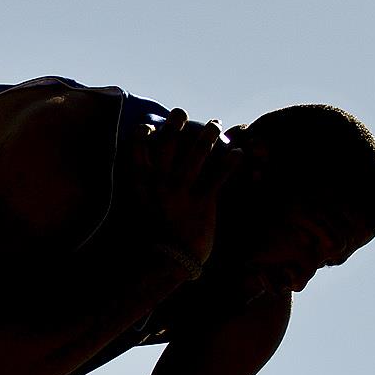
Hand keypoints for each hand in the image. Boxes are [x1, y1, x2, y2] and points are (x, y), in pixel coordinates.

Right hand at [125, 109, 234, 273]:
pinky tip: (237, 153)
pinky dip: (230, 162)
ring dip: (208, 134)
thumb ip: (142, 192)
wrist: (169, 263)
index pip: (137, 149)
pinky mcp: (203, 203)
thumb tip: (145, 177)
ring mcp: (182, 192)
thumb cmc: (154, 237)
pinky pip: (219, 176)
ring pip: (197, 153)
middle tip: (181, 112)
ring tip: (216, 124)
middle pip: (169, 144)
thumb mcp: (140, 213)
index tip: (148, 127)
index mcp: (142, 185)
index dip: (142, 134)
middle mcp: (161, 184)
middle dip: (175, 124)